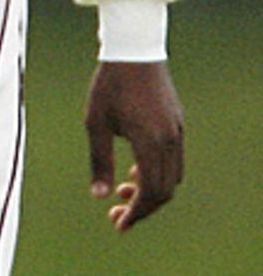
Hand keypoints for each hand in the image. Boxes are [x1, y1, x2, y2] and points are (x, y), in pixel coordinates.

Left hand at [85, 59, 184, 231]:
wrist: (134, 51)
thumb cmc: (109, 86)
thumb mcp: (96, 124)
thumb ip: (99, 161)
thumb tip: (99, 196)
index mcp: (150, 142)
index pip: (151, 192)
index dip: (136, 213)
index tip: (118, 224)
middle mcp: (170, 140)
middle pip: (164, 191)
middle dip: (142, 208)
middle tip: (117, 216)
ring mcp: (177, 132)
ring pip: (172, 177)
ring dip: (150, 191)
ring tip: (122, 191)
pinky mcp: (178, 124)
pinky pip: (174, 160)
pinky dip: (157, 174)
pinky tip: (135, 172)